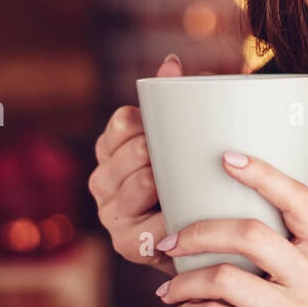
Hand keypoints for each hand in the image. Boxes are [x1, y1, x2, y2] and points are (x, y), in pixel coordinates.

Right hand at [88, 53, 183, 273]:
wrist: (206, 238)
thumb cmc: (195, 177)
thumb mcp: (186, 137)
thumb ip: (179, 96)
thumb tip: (171, 62)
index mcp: (110, 150)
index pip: (123, 123)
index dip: (151, 123)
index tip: (177, 130)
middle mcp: (101, 181)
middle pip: (135, 150)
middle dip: (166, 152)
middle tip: (197, 160)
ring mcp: (111, 215)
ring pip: (142, 181)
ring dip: (173, 182)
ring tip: (197, 184)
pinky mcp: (126, 245)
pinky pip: (152, 222)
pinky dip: (174, 218)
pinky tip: (189, 214)